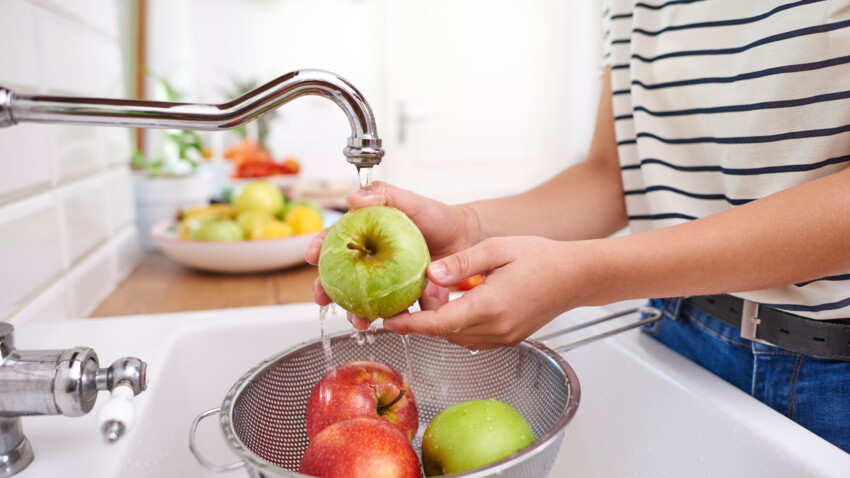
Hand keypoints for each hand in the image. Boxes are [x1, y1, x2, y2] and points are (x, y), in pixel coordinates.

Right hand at [306, 181, 478, 326]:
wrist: (466, 238)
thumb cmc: (437, 217)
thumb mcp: (411, 202)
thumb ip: (384, 194)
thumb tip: (353, 198)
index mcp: (367, 234)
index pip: (336, 240)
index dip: (319, 247)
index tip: (311, 256)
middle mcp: (372, 259)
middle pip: (342, 275)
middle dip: (327, 290)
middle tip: (321, 298)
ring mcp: (386, 280)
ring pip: (363, 298)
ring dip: (355, 312)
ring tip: (357, 320)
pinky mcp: (404, 296)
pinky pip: (394, 309)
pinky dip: (392, 319)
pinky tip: (390, 323)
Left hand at [382, 236, 592, 348]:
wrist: (576, 276)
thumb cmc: (541, 258)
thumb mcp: (496, 249)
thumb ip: (461, 262)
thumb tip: (431, 272)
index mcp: (490, 306)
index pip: (439, 323)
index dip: (410, 324)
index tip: (387, 321)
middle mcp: (495, 329)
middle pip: (444, 332)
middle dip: (423, 316)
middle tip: (415, 292)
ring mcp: (502, 338)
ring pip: (456, 337)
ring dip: (440, 321)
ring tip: (435, 294)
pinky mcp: (507, 339)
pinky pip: (471, 337)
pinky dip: (457, 324)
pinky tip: (458, 302)